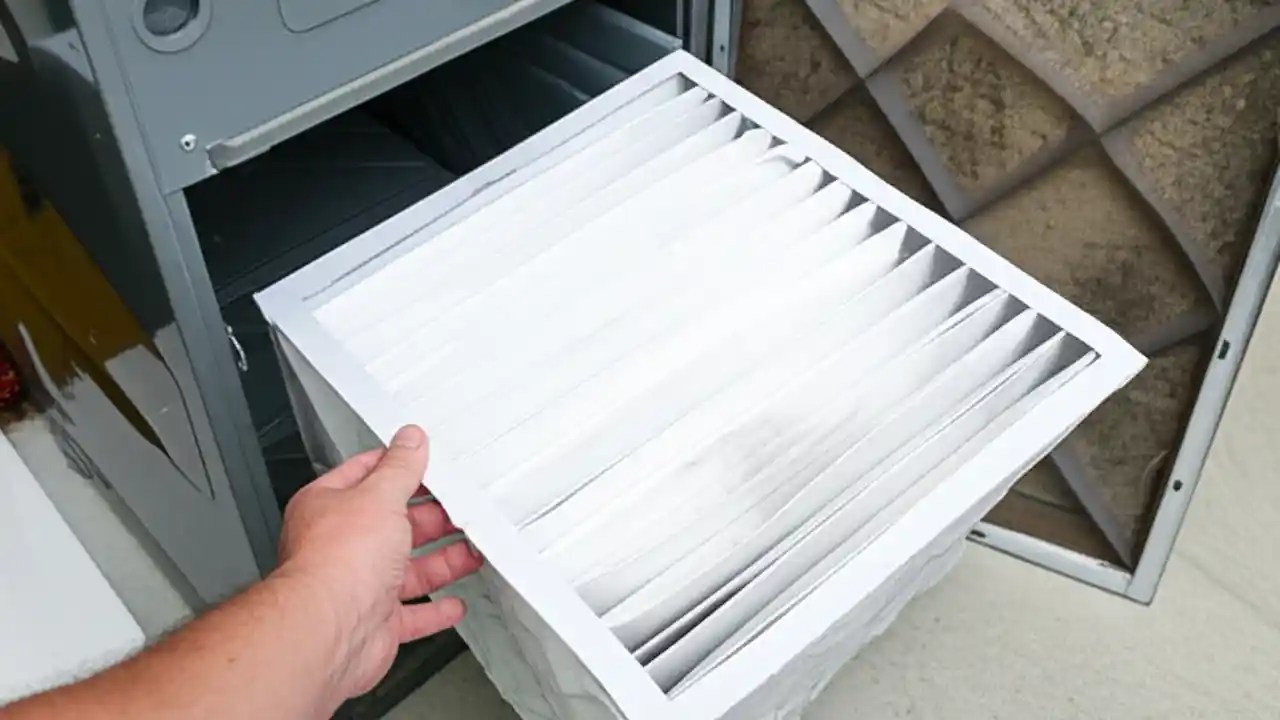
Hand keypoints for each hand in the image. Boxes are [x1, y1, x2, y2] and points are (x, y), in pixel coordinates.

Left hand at [274, 425, 481, 700]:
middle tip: (461, 511)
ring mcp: (359, 587)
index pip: (366, 477)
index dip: (398, 468)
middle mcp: (341, 547)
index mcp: (329, 508)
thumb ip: (400, 468)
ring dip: (443, 562)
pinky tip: (453, 604)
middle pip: (393, 526)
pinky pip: (412, 615)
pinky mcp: (376, 623)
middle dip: (430, 520)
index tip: (429, 464)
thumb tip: (410, 439)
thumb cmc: (337, 563)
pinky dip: (435, 611)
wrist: (329, 631)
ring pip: (408, 570)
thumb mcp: (379, 496)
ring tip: (471, 551)